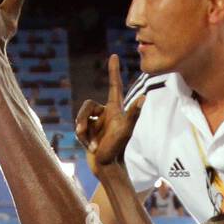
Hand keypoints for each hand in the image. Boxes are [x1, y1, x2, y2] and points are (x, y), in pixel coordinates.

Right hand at [74, 54, 145, 175]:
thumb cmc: (118, 149)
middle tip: (80, 133)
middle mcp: (106, 113)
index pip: (114, 86)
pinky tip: (91, 148)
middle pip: (88, 105)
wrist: (108, 168)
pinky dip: (83, 138)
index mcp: (115, 109)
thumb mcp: (125, 130)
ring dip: (83, 132)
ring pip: (81, 117)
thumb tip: (143, 98)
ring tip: (91, 145)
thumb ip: (133, 114)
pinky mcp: (90, 131)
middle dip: (82, 119)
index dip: (113, 71)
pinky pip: (80, 127)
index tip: (114, 56)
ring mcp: (97, 122)